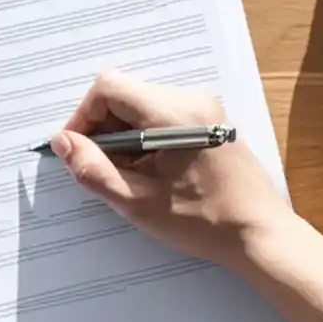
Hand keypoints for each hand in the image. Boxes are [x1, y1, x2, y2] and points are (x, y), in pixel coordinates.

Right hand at [50, 70, 290, 266]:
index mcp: (174, 114)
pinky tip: (149, 171)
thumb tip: (63, 143)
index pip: (109, 87)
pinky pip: (160, 114)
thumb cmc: (204, 222)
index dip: (83, 116)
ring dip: (122, 135)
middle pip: (124, 94)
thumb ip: (92, 169)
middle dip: (102, 128)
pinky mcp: (209, 120)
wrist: (260, 234)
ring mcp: (203, 107)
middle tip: (101, 168)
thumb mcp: (137, 202)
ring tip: (128, 175)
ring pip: (139, 104)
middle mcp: (190, 100)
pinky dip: (143, 136)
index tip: (76, 149)